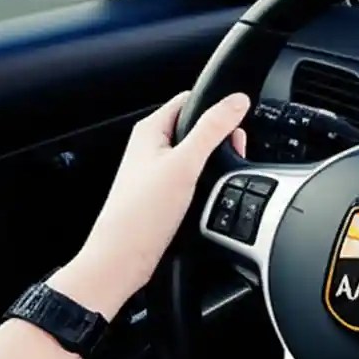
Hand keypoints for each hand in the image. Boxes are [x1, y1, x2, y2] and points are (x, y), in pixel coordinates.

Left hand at [48, 91, 249, 316]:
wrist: (121, 259)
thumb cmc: (140, 214)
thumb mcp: (185, 163)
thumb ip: (212, 129)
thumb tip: (236, 101)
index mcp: (151, 130)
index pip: (190, 99)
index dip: (216, 107)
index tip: (235, 124)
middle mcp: (152, 148)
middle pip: (197, 127)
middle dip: (220, 138)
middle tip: (232, 154)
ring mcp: (157, 172)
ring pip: (196, 155)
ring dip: (214, 162)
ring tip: (218, 179)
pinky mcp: (163, 194)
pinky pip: (192, 178)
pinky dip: (206, 182)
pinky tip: (209, 196)